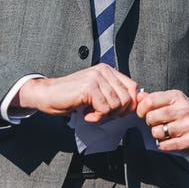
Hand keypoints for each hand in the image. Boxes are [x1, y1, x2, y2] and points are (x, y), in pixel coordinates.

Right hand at [17, 66, 139, 122]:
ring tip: (91, 112)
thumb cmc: (72, 97)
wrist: (48, 95)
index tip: (117, 113)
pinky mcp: (89, 87)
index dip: (129, 105)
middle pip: (127, 98)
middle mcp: (103, 71)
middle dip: (116, 112)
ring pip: (116, 105)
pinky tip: (86, 114)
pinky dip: (96, 117)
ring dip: (104, 115)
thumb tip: (139, 102)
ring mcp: (96, 77)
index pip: (133, 88)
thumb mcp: (99, 94)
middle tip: (101, 113)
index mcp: (108, 70)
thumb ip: (116, 95)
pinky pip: (104, 109)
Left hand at [136, 89, 188, 155]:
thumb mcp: (170, 101)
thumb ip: (153, 98)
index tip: (142, 113)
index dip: (141, 109)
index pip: (150, 101)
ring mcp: (188, 125)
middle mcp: (184, 109)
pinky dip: (163, 144)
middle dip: (149, 122)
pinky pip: (166, 145)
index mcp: (177, 96)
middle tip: (154, 123)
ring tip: (162, 132)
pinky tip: (167, 141)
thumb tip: (138, 96)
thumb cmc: (182, 113)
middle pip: (152, 117)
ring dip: (156, 134)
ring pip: (158, 132)